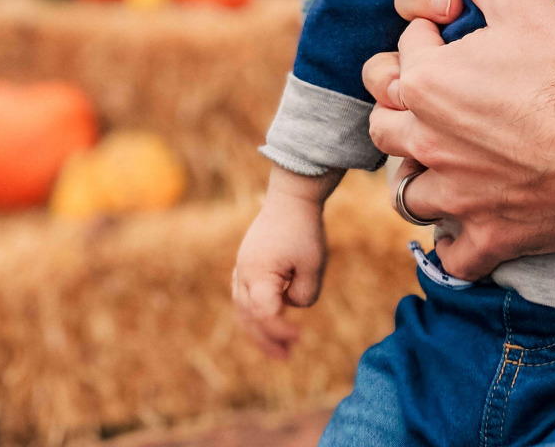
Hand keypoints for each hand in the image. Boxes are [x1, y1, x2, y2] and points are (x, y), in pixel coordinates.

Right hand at [231, 167, 340, 358]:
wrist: (291, 198)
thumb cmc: (304, 230)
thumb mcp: (313, 265)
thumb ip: (305, 294)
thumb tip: (292, 305)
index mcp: (257, 275)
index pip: (265, 316)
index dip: (281, 331)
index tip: (299, 336)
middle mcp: (243, 273)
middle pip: (248, 318)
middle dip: (266, 341)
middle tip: (286, 356)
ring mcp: (241, 267)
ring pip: (242, 309)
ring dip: (258, 330)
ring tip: (278, 347)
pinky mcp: (246, 262)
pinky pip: (243, 295)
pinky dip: (253, 313)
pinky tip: (268, 321)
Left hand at [365, 0, 554, 280]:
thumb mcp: (528, 6)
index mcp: (425, 83)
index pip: (401, 53)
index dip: (425, 40)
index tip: (451, 36)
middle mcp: (426, 141)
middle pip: (383, 124)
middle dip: (401, 108)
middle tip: (434, 100)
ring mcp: (455, 194)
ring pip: (407, 189)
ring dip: (419, 174)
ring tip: (444, 162)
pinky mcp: (489, 236)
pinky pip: (452, 255)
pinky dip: (453, 245)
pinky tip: (466, 231)